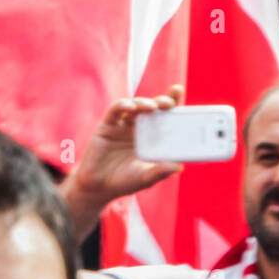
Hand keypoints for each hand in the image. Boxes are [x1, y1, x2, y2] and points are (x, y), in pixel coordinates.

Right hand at [62, 86, 184, 238]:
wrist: (98, 188)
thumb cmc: (125, 181)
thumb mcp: (146, 177)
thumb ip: (160, 171)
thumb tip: (179, 166)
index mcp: (151, 136)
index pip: (164, 115)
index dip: (172, 101)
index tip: (178, 90)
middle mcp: (138, 127)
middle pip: (152, 108)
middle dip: (160, 102)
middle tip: (168, 103)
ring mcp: (122, 125)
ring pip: (135, 106)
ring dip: (144, 103)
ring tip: (151, 107)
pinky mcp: (107, 126)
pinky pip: (115, 111)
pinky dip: (123, 106)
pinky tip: (130, 107)